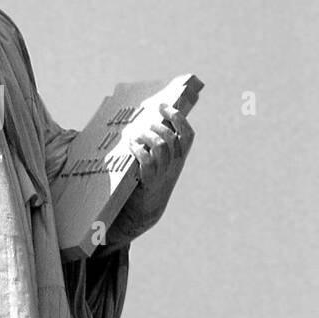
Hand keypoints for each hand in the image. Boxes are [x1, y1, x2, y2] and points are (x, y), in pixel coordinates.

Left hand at [108, 102, 194, 243]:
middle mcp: (174, 165)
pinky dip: (138, 150)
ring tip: (137, 135)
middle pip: (173, 138)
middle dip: (158, 126)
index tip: (164, 106)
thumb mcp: (160, 163)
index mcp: (179, 158)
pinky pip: (147, 161)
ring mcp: (162, 173)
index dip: (178, 118)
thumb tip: (150, 122)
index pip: (188, 135)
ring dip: (147, 136)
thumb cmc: (149, 181)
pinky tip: (131, 145)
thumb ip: (159, 146)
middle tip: (147, 124)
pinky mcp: (149, 181)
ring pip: (161, 147)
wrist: (145, 211)